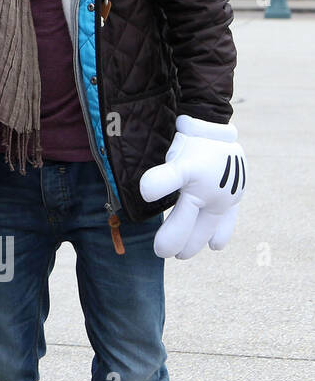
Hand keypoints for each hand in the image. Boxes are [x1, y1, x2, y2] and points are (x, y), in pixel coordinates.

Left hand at [141, 115, 246, 258]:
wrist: (212, 125)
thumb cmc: (192, 146)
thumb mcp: (177, 164)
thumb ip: (163, 179)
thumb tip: (145, 194)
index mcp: (198, 197)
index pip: (181, 227)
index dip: (169, 240)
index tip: (159, 251)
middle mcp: (215, 201)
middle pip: (198, 230)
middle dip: (185, 244)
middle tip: (172, 255)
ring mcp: (228, 198)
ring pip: (215, 226)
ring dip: (203, 238)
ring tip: (196, 250)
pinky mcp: (235, 192)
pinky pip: (230, 217)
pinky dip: (223, 230)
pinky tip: (218, 242)